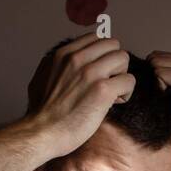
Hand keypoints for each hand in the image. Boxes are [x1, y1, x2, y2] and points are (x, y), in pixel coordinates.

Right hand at [27, 32, 135, 158]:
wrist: (42, 132)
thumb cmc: (41, 113)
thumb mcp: (41, 77)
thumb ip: (56, 65)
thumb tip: (65, 63)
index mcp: (63, 54)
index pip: (95, 38)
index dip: (101, 55)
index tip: (97, 72)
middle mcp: (77, 58)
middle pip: (112, 44)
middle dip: (114, 63)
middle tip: (108, 82)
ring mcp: (91, 72)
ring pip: (123, 58)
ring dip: (121, 76)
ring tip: (111, 93)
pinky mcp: (103, 89)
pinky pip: (129, 80)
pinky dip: (126, 93)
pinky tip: (113, 103)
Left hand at [146, 50, 170, 152]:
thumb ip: (161, 76)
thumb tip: (137, 68)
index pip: (158, 56)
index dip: (152, 75)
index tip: (161, 94)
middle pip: (155, 57)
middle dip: (153, 78)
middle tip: (163, 98)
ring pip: (156, 63)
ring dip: (156, 84)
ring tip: (168, 100)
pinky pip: (160, 73)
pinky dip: (159, 88)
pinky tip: (169, 100)